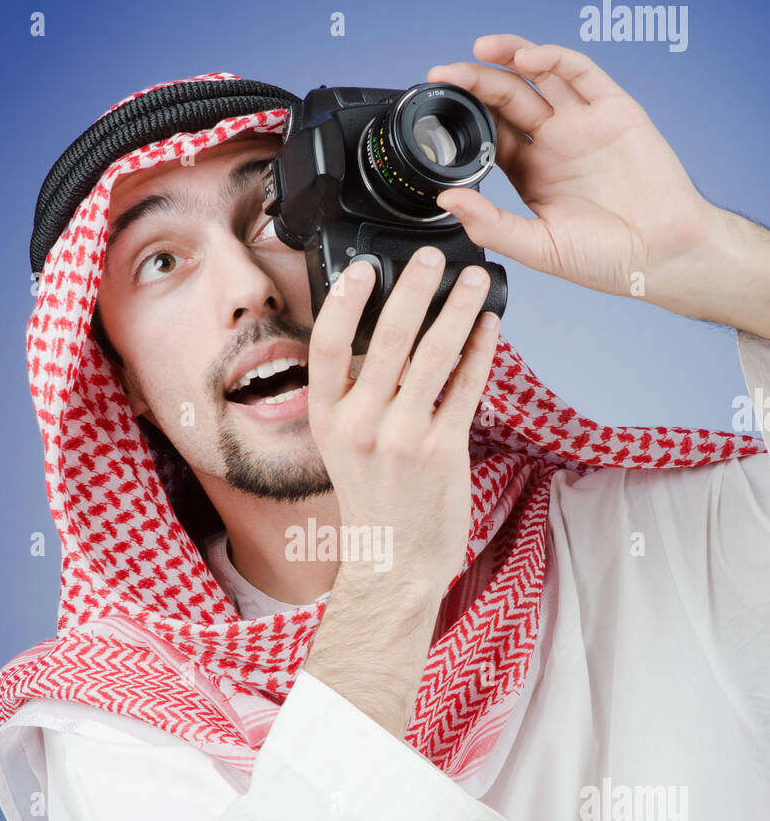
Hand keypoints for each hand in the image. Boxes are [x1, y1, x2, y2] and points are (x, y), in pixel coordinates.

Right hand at [306, 247, 500, 591]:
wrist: (395, 563)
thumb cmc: (374, 502)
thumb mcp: (344, 447)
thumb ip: (357, 397)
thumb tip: (387, 336)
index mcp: (329, 419)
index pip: (327, 347)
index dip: (344, 302)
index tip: (364, 268)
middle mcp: (362, 425)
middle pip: (388, 340)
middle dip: (414, 289)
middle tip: (431, 256)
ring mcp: (403, 439)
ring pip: (434, 357)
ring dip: (458, 311)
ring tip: (475, 281)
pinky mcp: (443, 451)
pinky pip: (466, 388)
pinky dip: (481, 352)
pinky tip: (491, 327)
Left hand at [426, 34, 717, 310]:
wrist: (663, 254)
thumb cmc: (604, 258)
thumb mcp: (538, 248)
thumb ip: (492, 225)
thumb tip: (447, 201)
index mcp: (530, 172)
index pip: (489, 132)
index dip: (463, 117)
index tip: (433, 110)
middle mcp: (553, 142)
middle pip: (507, 99)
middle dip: (475, 83)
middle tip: (444, 73)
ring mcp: (582, 122)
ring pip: (538, 75)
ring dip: (507, 57)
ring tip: (477, 51)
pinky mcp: (613, 108)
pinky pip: (579, 72)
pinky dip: (552, 57)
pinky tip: (527, 58)